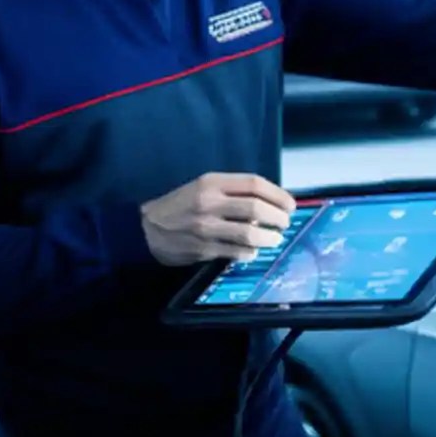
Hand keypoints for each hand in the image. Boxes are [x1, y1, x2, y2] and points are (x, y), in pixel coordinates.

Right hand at [140, 172, 296, 266]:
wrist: (146, 229)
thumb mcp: (203, 188)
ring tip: (275, 239)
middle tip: (285, 224)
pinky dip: (250, 253)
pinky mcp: (203, 249)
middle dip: (278, 218)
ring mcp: (206, 227)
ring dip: (269, 238)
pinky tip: (253, 252)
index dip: (278, 195)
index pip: (254, 184)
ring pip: (249, 234)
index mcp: (212, 182)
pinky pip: (236, 252)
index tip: (290, 205)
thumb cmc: (180, 206)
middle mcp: (210, 202)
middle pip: (256, 209)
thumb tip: (269, 204)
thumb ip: (232, 192)